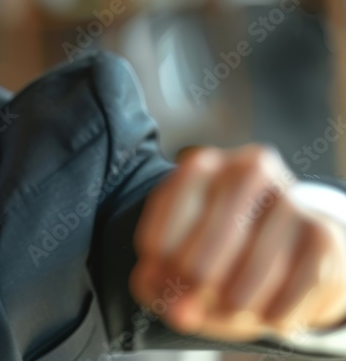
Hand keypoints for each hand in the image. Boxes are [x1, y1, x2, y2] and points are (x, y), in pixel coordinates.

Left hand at [131, 145, 345, 340]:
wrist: (276, 251)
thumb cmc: (209, 255)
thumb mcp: (172, 263)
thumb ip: (160, 287)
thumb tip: (181, 315)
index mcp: (201, 167)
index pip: (171, 208)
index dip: (161, 257)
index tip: (160, 281)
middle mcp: (248, 169)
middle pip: (218, 236)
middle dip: (200, 282)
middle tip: (191, 306)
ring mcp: (291, 198)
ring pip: (260, 266)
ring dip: (238, 303)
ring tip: (227, 311)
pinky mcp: (324, 233)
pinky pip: (300, 283)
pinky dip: (278, 311)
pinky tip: (266, 315)